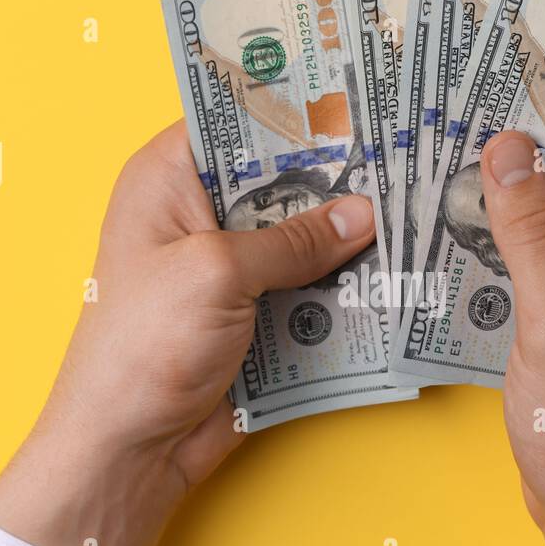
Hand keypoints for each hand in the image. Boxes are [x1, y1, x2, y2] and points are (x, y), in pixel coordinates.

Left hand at [0, 121, 374, 545]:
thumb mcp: (219, 272)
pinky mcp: (254, 316)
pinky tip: (392, 275)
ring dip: (346, 239)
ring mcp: (229, 268)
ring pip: (300, 238)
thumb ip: (294, 240)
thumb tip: (362, 215)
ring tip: (414, 212)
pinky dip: (342, 288)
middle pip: (279, 181)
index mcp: (167, 179)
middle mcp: (198, 214)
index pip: (236, 121)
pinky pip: (307, 290)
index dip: (294, 110)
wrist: (130, 447)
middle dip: (335, 178)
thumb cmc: (144, 345)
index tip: (358, 98)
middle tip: (403, 157)